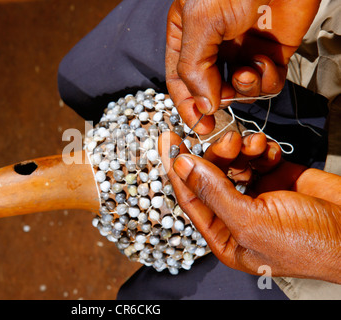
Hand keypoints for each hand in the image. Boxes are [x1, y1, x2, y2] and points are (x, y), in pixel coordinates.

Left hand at [159, 131, 340, 282]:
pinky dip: (259, 148)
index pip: (190, 198)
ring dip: (238, 149)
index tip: (167, 141)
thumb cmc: (309, 243)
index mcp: (225, 235)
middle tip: (227, 141)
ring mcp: (256, 193)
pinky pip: (255, 155)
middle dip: (216, 155)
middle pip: (210, 175)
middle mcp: (236, 214)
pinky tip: (267, 149)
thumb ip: (213, 192)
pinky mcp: (275, 176)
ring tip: (252, 145)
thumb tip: (182, 166)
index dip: (176, 169)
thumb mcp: (251, 222)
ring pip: (232, 162)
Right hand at [165, 0, 320, 133]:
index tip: (198, 126)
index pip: (179, 80)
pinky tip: (263, 62)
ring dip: (243, 90)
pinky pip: (265, 84)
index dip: (187, 106)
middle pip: (208, 90)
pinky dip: (265, 81)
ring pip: (238, 91)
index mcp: (186, 37)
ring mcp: (242, 52)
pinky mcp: (270, 55)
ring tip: (247, 72)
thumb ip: (194, 68)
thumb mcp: (200, 22)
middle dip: (216, 101)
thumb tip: (204, 106)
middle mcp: (212, 48)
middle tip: (222, 105)